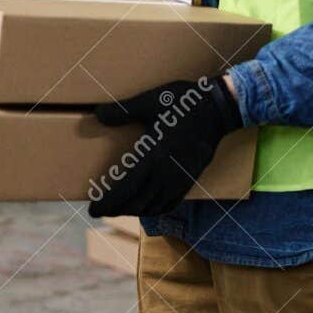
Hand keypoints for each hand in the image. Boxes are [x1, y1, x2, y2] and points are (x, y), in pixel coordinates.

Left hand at [89, 77, 242, 217]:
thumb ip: (124, 110)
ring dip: (134, 210)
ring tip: (120, 208)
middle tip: (101, 210)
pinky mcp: (190, 178)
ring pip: (153, 206)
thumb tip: (98, 114)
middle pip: (137, 203)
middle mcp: (167, 173)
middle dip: (116, 209)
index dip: (108, 202)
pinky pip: (171, 203)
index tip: (93, 210)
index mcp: (154, 156)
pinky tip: (149, 206)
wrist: (219, 109)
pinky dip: (156, 209)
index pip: (125, 189)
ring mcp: (180, 179)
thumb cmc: (184, 103)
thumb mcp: (151, 101)